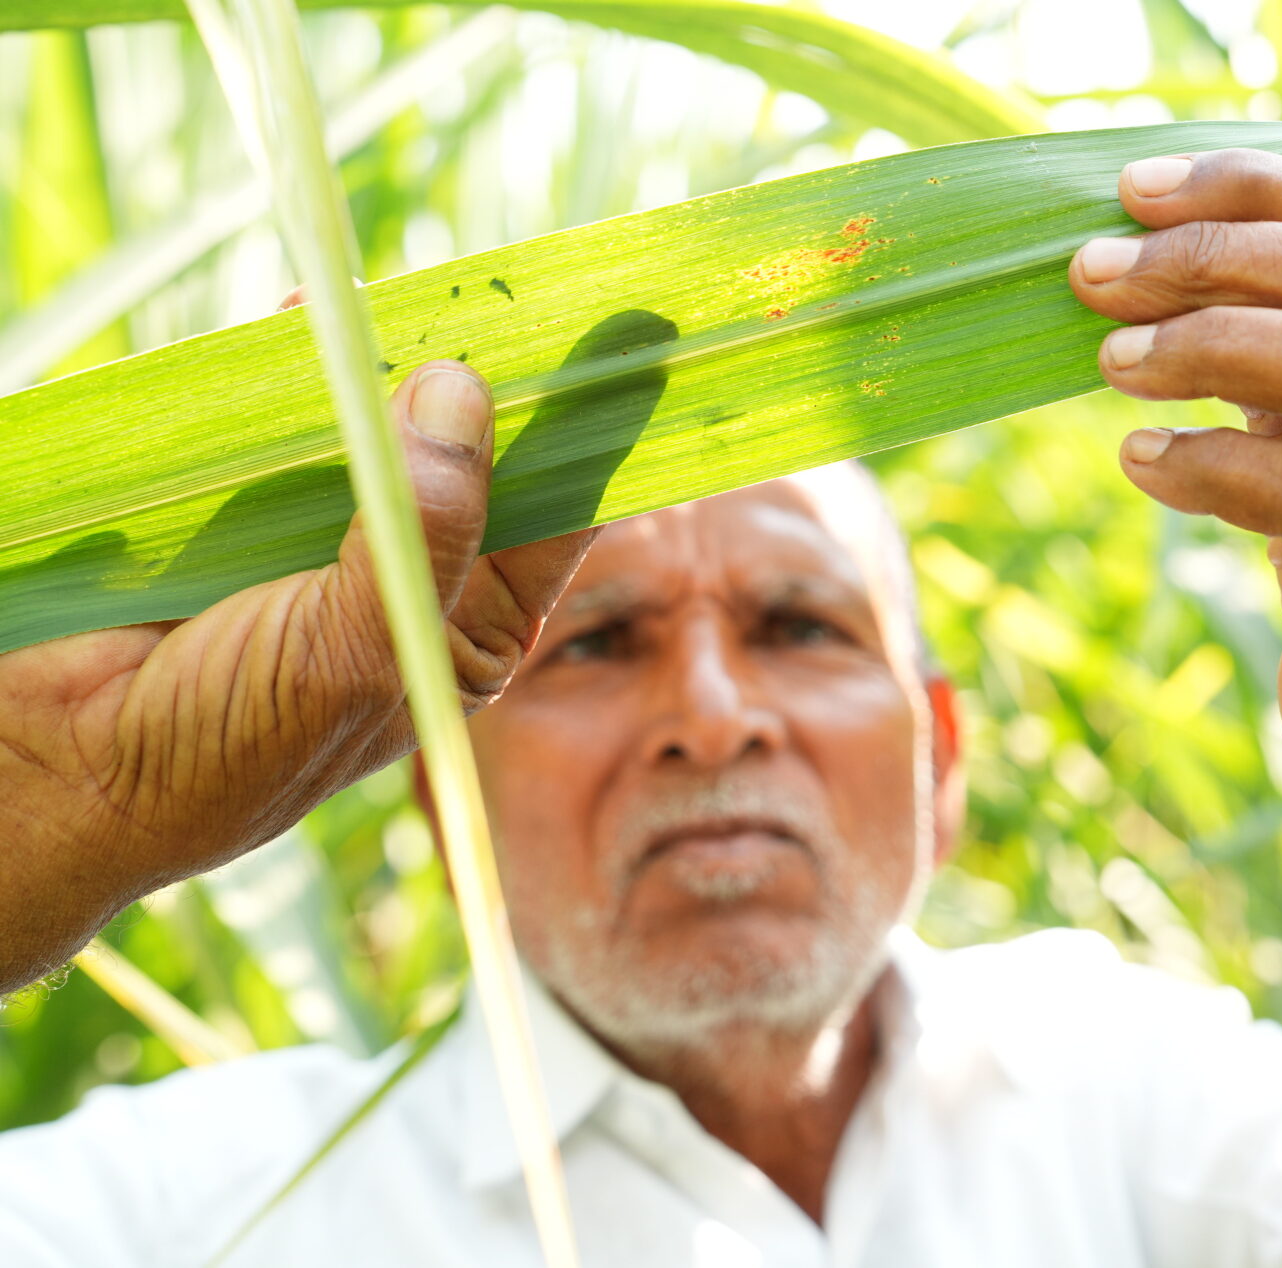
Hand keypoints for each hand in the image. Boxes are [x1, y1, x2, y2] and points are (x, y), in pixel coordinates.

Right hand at [0, 291, 593, 993]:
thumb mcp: (360, 646)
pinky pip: (293, 422)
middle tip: (505, 290)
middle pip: (476, 457)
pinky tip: (300, 323)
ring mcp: (330, 535)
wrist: (60, 769)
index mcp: (472, 631)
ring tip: (393, 298)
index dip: (594, 433)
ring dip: (386, 362)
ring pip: (385, 427)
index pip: (562, 517)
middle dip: (485, 380)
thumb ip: (423, 526)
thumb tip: (462, 390)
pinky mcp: (248, 504)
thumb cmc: (230, 743)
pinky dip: (297, 373)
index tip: (629, 340)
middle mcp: (415, 578)